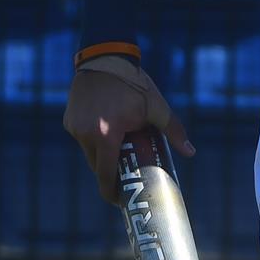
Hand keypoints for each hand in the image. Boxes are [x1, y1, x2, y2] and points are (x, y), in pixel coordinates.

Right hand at [62, 55, 193, 205]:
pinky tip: (108, 132)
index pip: (106, 175)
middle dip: (110, 174)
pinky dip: (94, 140)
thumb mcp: (156, 106)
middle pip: (98, 166)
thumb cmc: (134, 83)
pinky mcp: (69, 121)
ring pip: (89, 152)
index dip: (111, 192)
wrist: (105, 58)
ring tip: (120, 152)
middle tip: (125, 177)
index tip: (119, 200)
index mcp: (107, 135)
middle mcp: (86, 135)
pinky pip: (82, 138)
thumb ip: (173, 130)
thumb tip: (191, 152)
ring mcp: (75, 128)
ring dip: (103, 155)